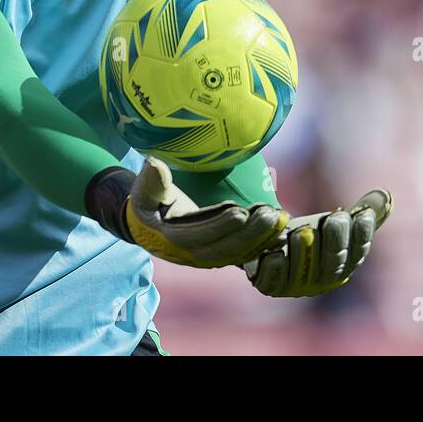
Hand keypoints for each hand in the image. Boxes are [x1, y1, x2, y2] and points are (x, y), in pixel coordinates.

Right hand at [122, 157, 289, 268]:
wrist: (147, 225)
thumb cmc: (147, 204)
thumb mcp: (142, 192)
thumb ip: (150, 181)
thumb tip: (154, 164)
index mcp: (170, 239)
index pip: (197, 235)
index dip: (218, 225)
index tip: (239, 211)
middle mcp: (190, 254)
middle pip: (222, 250)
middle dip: (248, 234)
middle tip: (270, 215)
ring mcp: (205, 256)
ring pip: (235, 254)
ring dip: (259, 239)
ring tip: (279, 218)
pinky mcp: (218, 253)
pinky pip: (241, 253)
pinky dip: (261, 243)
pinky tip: (279, 229)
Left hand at [244, 189, 392, 296]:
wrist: (270, 248)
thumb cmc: (310, 235)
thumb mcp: (334, 222)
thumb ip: (360, 211)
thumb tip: (386, 195)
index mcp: (343, 266)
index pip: (358, 252)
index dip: (362, 235)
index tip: (363, 214)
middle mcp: (321, 281)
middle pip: (333, 264)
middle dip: (336, 240)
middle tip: (336, 217)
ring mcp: (295, 286)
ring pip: (304, 273)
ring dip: (305, 251)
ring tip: (303, 229)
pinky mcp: (269, 285)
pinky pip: (272, 282)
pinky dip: (274, 268)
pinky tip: (275, 252)